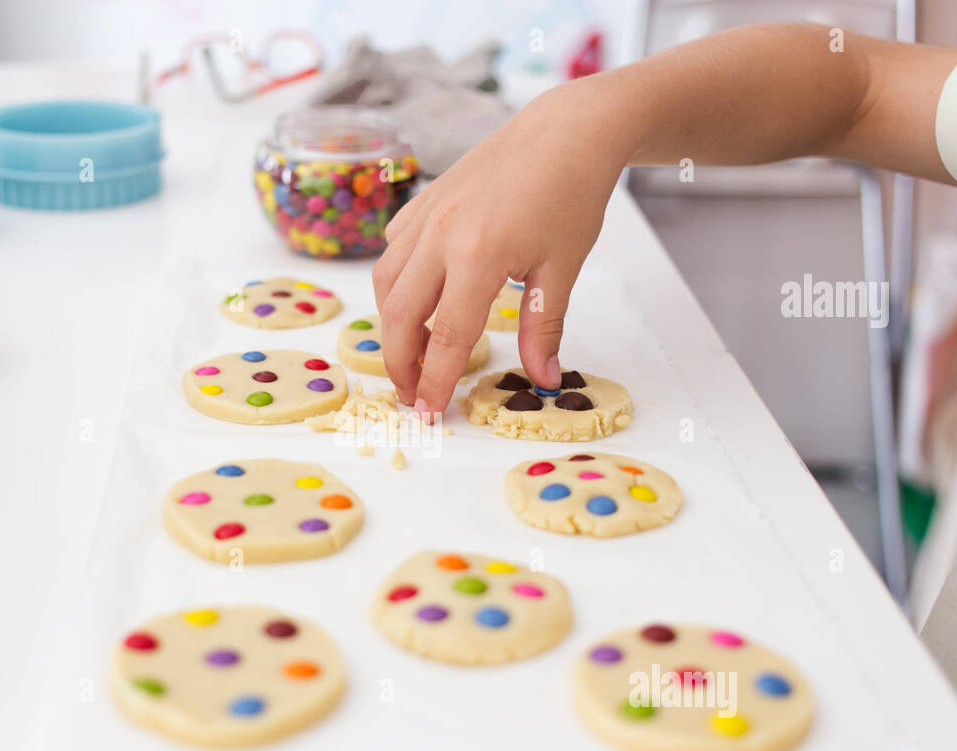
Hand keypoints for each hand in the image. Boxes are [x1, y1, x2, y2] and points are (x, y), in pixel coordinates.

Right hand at [372, 80, 627, 414]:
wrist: (565, 131)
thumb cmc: (571, 195)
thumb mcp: (562, 269)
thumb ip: (542, 329)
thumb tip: (541, 380)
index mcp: (479, 256)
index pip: (446, 338)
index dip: (435, 382)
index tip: (429, 414)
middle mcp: (440, 236)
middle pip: (399, 316)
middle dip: (400, 364)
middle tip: (412, 393)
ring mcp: (426, 216)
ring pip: (386, 283)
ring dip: (391, 325)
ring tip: (410, 353)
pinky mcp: (422, 201)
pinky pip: (393, 251)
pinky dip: (395, 281)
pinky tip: (416, 297)